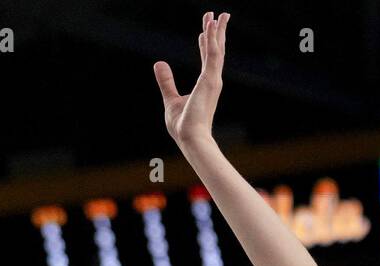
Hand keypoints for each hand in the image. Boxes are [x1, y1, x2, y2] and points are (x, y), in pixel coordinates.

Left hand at [154, 12, 228, 146]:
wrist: (189, 137)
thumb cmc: (182, 124)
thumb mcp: (170, 98)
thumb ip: (166, 81)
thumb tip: (158, 64)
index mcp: (205, 85)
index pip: (208, 59)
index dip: (206, 43)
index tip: (206, 30)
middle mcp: (212, 80)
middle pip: (217, 50)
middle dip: (217, 32)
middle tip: (220, 14)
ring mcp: (213, 79)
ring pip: (217, 49)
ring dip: (217, 31)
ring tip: (219, 15)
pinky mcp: (209, 80)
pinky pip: (212, 55)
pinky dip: (212, 39)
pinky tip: (210, 26)